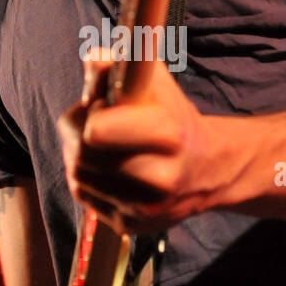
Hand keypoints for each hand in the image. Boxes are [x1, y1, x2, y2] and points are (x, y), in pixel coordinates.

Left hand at [56, 48, 219, 234]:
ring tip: (102, 145)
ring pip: (77, 176)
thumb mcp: (154, 81)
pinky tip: (107, 168)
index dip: (91, 114)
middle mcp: (160, 177)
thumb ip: (118, 65)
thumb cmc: (172, 115)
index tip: (103, 106)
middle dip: (79, 134)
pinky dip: (87, 178)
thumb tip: (92, 60)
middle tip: (94, 124)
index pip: (96, 131)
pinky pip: (83, 196)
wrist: (208, 169)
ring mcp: (145, 208)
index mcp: (168, 134)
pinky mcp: (131, 226)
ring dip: (79, 156)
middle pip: (81, 155)